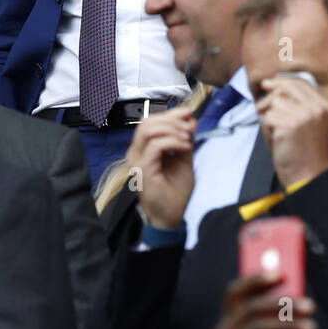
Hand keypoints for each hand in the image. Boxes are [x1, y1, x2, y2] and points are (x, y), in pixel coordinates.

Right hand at [124, 107, 196, 229]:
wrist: (172, 216)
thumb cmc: (174, 191)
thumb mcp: (184, 159)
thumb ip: (185, 140)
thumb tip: (190, 120)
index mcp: (144, 148)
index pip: (151, 121)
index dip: (170, 113)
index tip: (189, 113)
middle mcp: (137, 152)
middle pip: (147, 122)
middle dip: (171, 118)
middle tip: (190, 126)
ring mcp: (138, 160)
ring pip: (148, 129)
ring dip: (172, 129)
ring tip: (187, 138)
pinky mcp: (143, 169)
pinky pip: (155, 145)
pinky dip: (173, 141)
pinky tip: (185, 147)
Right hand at [211, 273, 316, 328]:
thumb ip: (264, 317)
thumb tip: (290, 295)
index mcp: (227, 323)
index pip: (234, 292)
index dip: (256, 280)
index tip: (280, 273)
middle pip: (251, 310)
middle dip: (282, 304)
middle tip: (310, 305)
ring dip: (287, 325)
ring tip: (311, 327)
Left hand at [256, 76, 327, 187]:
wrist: (310, 177)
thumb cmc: (307, 153)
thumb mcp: (311, 124)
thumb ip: (299, 105)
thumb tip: (273, 87)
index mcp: (324, 107)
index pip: (301, 83)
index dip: (282, 82)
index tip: (269, 83)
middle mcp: (315, 109)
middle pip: (285, 89)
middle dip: (269, 97)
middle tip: (260, 106)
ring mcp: (303, 116)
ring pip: (273, 104)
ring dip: (270, 118)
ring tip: (279, 135)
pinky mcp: (288, 126)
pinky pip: (267, 119)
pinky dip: (267, 130)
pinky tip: (277, 141)